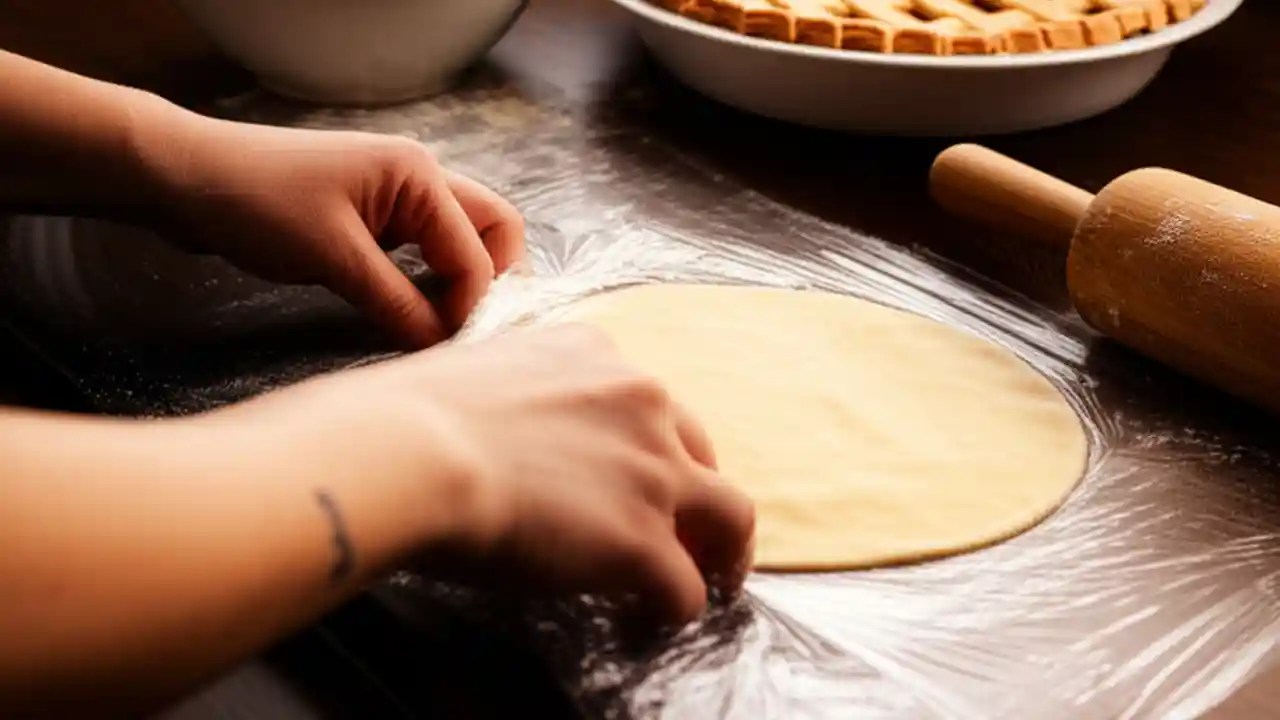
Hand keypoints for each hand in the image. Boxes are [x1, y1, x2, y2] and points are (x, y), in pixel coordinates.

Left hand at [160, 118, 523, 348]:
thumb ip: (397, 303)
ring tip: (434, 328)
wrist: (184, 176)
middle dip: (487, 282)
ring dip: (454, 283)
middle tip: (460, 329)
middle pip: (491, 232)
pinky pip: (421, 250)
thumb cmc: (257, 204)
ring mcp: (395, 195)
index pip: (477, 252)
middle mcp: (419, 177)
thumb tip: (443, 345)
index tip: (449, 351)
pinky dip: (425, 281)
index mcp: (419, 174)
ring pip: (458, 242)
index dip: (471, 306)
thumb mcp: (334, 259)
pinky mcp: (370, 216)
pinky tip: (406, 310)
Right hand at [230, 324, 754, 625]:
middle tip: (688, 531)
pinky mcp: (644, 540)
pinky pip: (686, 589)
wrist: (411, 451)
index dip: (649, 447)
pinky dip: (675, 608)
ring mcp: (652, 472)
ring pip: (730, 516)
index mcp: (597, 355)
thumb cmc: (412, 415)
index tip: (636, 475)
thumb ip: (520, 394)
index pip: (648, 404)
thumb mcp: (482, 370)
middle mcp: (642, 402)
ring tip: (713, 581)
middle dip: (697, 495)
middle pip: (702, 453)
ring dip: (723, 553)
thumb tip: (504, 431)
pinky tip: (650, 620)